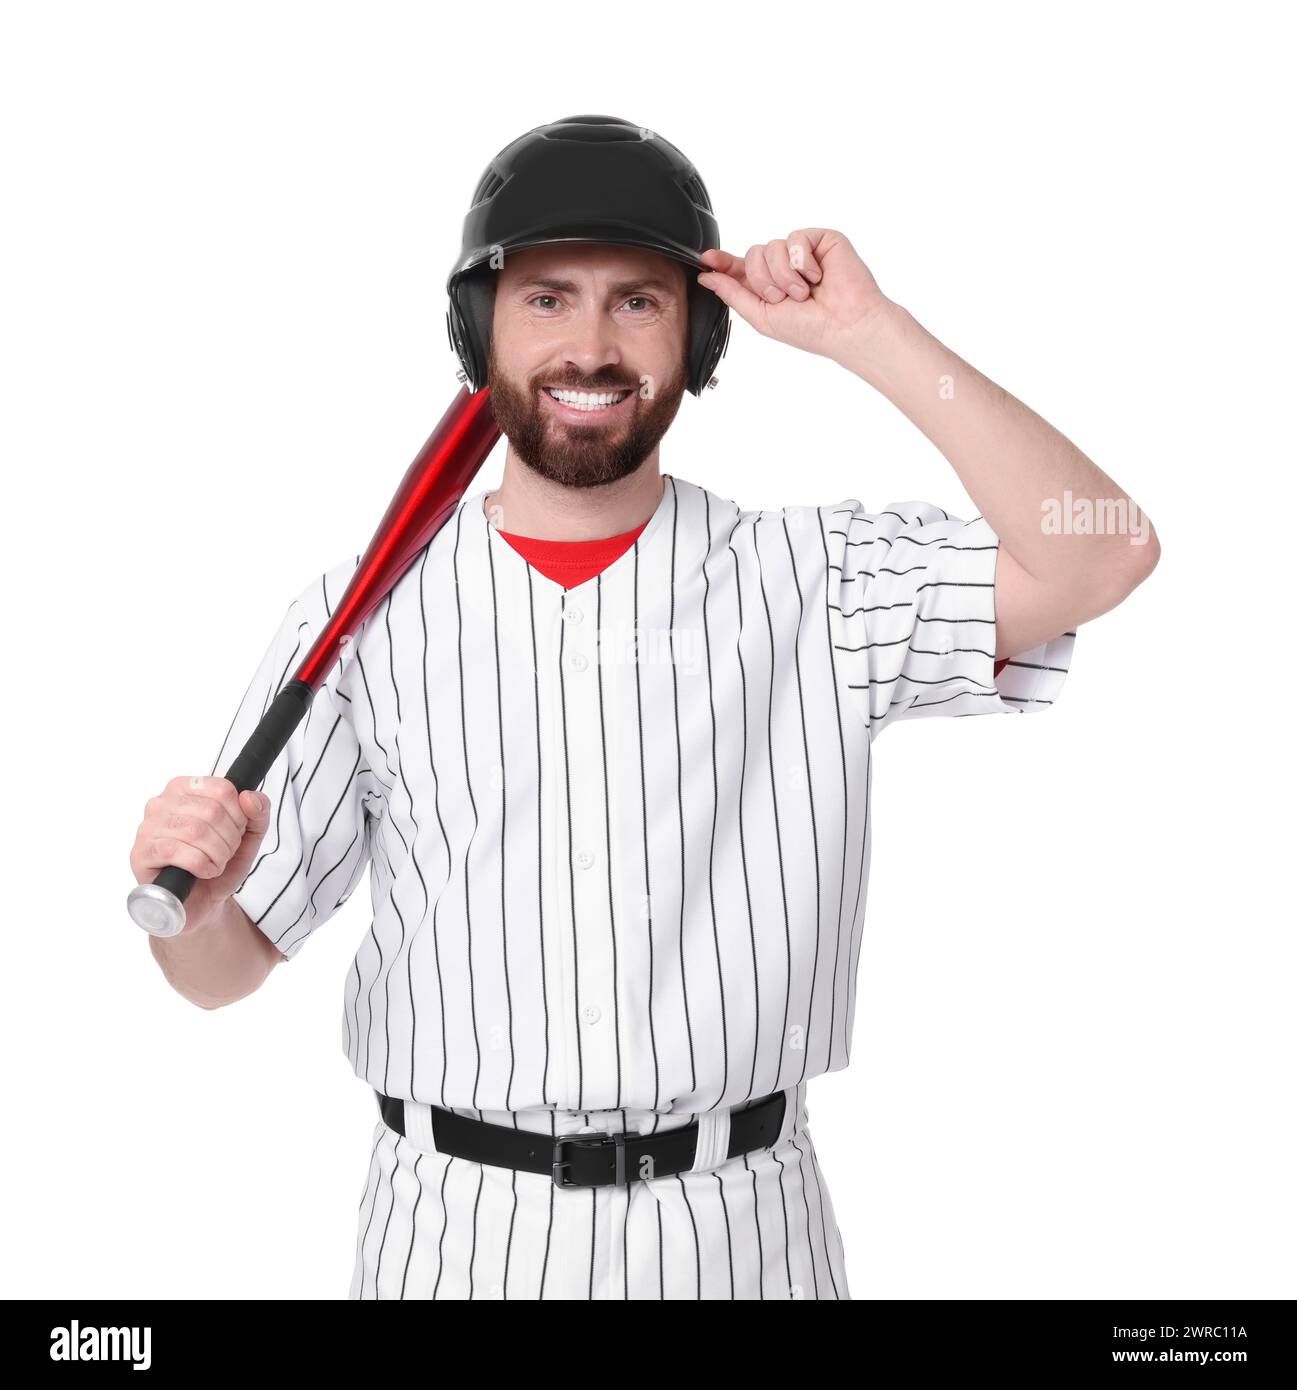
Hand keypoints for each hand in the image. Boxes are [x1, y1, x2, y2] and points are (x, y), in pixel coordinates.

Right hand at [131, 776, 271, 932]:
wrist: (205, 900)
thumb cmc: (220, 862)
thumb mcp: (250, 835)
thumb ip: (259, 811)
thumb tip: (250, 796)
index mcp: (185, 788)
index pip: (223, 789)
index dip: (239, 815)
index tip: (237, 831)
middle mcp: (162, 803)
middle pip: (211, 810)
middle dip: (229, 838)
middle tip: (226, 853)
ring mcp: (147, 828)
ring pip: (195, 830)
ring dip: (217, 854)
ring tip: (216, 863)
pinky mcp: (141, 853)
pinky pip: (175, 851)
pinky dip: (200, 865)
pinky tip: (204, 872)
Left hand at [697, 229, 892, 363]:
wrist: (846, 325)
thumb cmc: (811, 329)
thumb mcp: (762, 317)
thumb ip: (733, 294)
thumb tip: (707, 277)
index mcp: (769, 286)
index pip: (739, 267)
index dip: (722, 262)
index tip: (706, 260)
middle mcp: (783, 267)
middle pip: (752, 255)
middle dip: (763, 280)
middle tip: (784, 298)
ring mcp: (801, 253)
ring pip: (771, 246)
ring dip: (784, 275)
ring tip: (805, 292)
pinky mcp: (820, 239)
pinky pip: (794, 239)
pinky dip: (802, 262)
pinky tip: (817, 276)